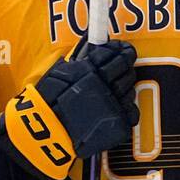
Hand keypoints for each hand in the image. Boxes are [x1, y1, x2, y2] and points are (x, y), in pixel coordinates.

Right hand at [0, 40, 139, 179]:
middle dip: (126, 67)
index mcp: (93, 70)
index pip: (117, 54)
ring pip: (130, 90)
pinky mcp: (118, 123)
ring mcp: (114, 105)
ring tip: (115, 90)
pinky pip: (131, 112)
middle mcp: (107, 85)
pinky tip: (118, 107)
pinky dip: (127, 108)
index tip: (123, 49)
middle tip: (122, 67)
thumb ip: (81, 61)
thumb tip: (95, 50)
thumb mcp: (61, 72)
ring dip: (125, 88)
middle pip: (127, 71)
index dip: (122, 50)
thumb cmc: (49, 100)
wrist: (48, 130)